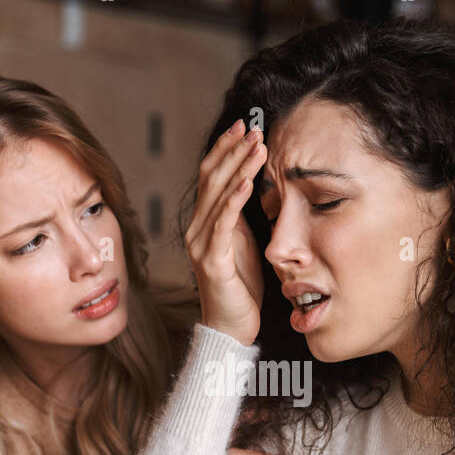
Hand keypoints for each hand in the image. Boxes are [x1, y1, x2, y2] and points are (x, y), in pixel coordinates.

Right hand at [184, 119, 266, 345]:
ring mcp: (201, 245)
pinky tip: (246, 182)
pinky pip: (222, 225)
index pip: (211, 176)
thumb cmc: (240, 286)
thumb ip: (240, 215)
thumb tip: (252, 182)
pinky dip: (234, 200)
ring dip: (239, 168)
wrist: (232, 327)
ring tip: (257, 146)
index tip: (245, 127)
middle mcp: (197, 229)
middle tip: (254, 128)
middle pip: (211, 179)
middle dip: (233, 150)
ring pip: (218, 196)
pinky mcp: (212, 261)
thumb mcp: (244, 241)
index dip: (226, 149)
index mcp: (204, 222)